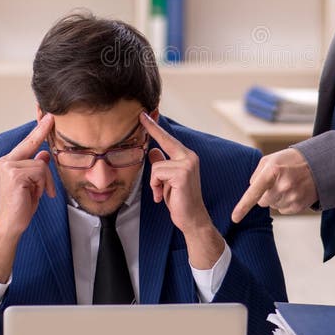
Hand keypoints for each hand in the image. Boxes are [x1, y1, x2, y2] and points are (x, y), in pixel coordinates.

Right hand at [0, 112, 56, 236]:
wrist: (11, 224)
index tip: (47, 116)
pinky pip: (40, 173)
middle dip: (42, 131)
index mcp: (9, 162)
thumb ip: (36, 167)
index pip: (27, 142)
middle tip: (51, 117)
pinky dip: (43, 185)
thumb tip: (44, 154)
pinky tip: (35, 195)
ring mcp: (9, 167)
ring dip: (45, 181)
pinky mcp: (15, 175)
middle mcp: (6, 161)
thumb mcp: (34, 183)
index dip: (38, 129)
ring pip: (41, 164)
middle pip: (33, 144)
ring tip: (37, 193)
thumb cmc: (22, 205)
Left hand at [140, 112, 223, 268]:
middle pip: (164, 141)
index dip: (156, 127)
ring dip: (154, 182)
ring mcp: (187, 164)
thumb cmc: (180, 200)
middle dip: (152, 129)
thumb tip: (152, 150)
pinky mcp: (182, 174)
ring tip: (161, 193)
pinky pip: (157, 174)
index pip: (168, 139)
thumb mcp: (166, 180)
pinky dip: (156, 186)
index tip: (146, 115)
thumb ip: (162, 164)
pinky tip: (162, 196)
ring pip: (156, 165)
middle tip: (141, 115)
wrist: (192, 219)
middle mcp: (189, 157)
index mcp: (187, 157)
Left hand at [231, 147, 317, 222]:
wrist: (317, 165)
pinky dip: (285, 202)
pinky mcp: (299, 206)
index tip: (234, 218)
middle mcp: (283, 185)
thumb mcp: (270, 160)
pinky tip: (293, 191)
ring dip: (276, 198)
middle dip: (265, 194)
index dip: (243, 206)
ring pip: (272, 206)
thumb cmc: (290, 161)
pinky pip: (282, 210)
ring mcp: (292, 197)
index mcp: (273, 171)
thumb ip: (256, 174)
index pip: (254, 192)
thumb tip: (251, 190)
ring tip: (288, 185)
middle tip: (277, 182)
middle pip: (262, 201)